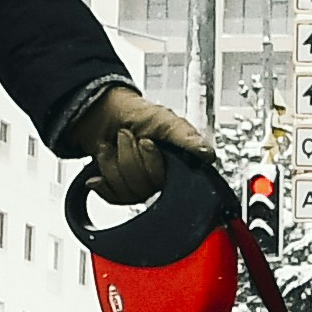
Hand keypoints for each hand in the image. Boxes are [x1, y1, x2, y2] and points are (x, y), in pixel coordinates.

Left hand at [68, 86, 224, 204]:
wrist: (110, 115)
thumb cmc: (141, 117)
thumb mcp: (165, 121)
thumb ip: (186, 138)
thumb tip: (207, 154)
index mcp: (178, 167)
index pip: (165, 180)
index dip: (151, 161)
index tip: (145, 141)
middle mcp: (162, 182)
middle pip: (143, 187)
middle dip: (128, 156)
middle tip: (126, 136)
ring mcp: (143, 189)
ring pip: (126, 191)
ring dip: (112, 162)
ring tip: (115, 145)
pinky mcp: (123, 194)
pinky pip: (112, 196)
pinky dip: (103, 176)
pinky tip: (107, 160)